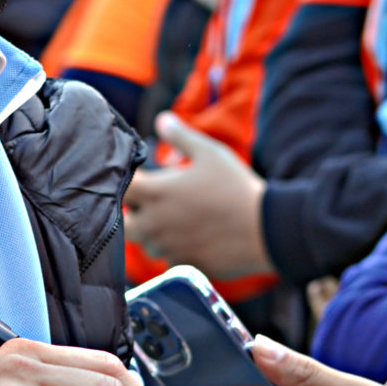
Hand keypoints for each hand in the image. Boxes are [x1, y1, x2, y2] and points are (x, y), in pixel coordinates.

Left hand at [122, 113, 271, 279]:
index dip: (125, 182)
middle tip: (154, 203)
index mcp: (156, 194)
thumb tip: (161, 119)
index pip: (120, 188)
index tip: (140, 177)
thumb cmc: (236, 188)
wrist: (266, 229)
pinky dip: (175, 249)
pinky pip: (168, 259)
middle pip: (124, 224)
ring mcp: (168, 248)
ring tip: (177, 218)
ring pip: (146, 243)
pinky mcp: (183, 265)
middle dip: (133, 213)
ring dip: (153, 232)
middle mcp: (154, 225)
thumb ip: (180, 137)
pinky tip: (194, 237)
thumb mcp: (210, 153)